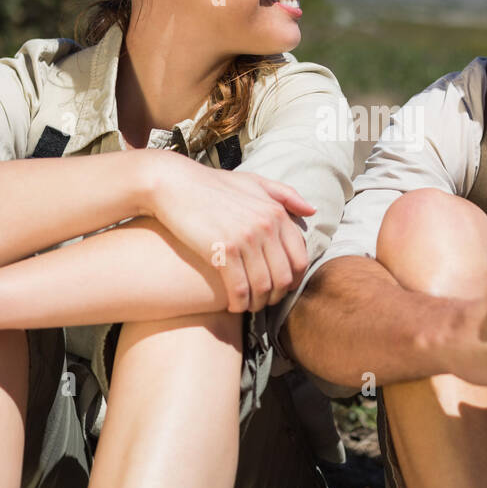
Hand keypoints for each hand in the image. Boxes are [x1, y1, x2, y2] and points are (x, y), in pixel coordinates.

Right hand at [143, 151, 315, 312]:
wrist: (175, 184)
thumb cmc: (213, 185)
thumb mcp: (253, 181)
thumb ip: (285, 194)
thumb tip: (311, 211)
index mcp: (276, 213)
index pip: (300, 258)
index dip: (294, 280)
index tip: (282, 288)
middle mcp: (266, 226)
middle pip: (284, 277)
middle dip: (276, 296)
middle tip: (264, 302)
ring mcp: (245, 239)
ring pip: (263, 286)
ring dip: (258, 303)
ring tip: (248, 305)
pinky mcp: (222, 251)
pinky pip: (239, 288)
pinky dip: (239, 303)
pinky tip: (233, 305)